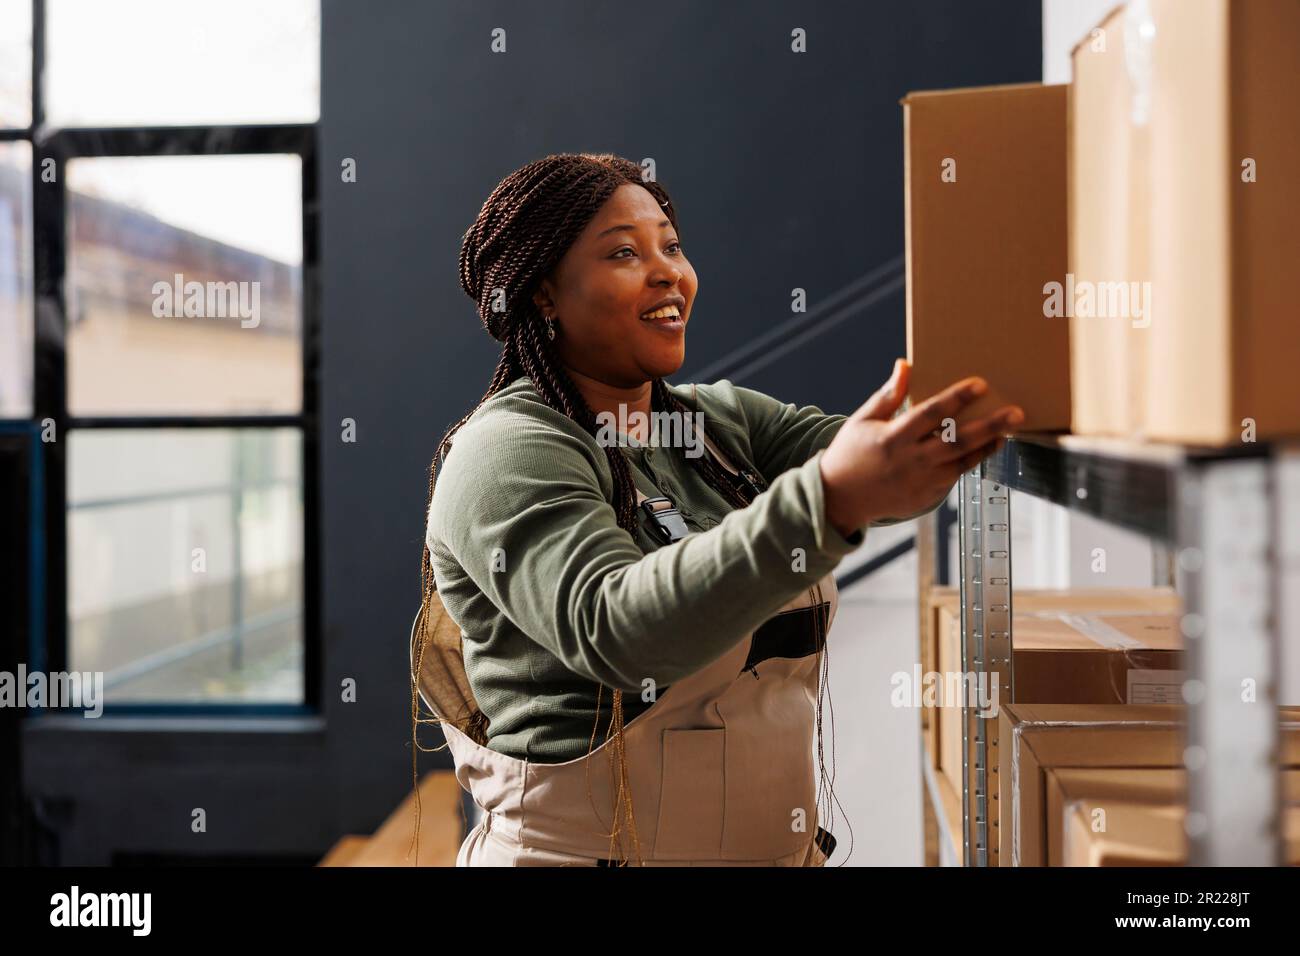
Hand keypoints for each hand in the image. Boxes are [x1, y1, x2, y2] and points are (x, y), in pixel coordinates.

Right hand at [819, 359, 1023, 535]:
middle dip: (990, 425)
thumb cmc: (851, 452)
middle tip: (1016, 413)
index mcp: (893, 437)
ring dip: (987, 445)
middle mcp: (910, 460)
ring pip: (963, 461)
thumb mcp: (863, 420)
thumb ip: (888, 395)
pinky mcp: (927, 496)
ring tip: (1007, 431)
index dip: (957, 398)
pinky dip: (971, 460)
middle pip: (958, 440)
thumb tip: (904, 364)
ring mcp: (921, 481)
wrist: (840, 498)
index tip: (980, 384)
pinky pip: (955, 475)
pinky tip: (985, 447)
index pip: (931, 413)